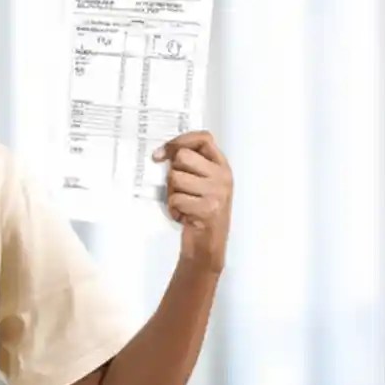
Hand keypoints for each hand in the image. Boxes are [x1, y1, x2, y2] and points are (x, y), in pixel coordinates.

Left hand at [153, 131, 232, 273]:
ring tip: (184, 205)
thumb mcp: (202, 184)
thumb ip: (190, 166)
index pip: (203, 138)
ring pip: (175, 178)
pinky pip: (176, 198)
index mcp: (221, 166)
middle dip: (173, 174)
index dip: (179, 141)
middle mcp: (223, 176)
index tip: (161, 154)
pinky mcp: (208, 208)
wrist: (207, 246)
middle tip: (180, 190)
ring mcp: (217, 192)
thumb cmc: (199, 213)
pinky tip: (184, 216)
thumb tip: (161, 154)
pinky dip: (173, 209)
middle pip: (183, 157)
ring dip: (172, 194)